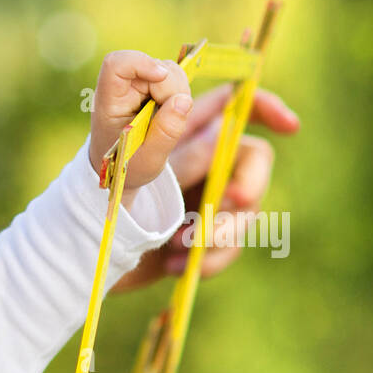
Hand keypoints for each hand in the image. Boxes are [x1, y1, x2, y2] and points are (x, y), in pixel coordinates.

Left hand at [87, 50, 194, 189]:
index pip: (117, 64)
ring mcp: (137, 85)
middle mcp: (121, 88)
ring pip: (168, 69)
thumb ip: (165, 133)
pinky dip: (180, 93)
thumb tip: (183, 101)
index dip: (141, 62)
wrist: (123, 168)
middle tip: (172, 116)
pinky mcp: (151, 86)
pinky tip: (172, 113)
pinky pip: (174, 78)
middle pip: (152, 65)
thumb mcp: (148, 159)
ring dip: (178, 91)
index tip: (161, 78)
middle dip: (171, 87)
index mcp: (109, 103)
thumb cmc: (128, 165)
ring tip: (170, 119)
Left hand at [110, 84, 299, 293]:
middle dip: (252, 183)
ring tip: (180, 246)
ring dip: (221, 232)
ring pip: (245, 209)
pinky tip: (170, 265)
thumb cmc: (100, 198)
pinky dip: (206, 260)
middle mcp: (203, 162)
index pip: (234, 106)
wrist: (83, 254)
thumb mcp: (135, 168)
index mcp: (185, 132)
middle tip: (235, 202)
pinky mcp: (203, 236)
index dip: (265, 107)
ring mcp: (206, 199)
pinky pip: (228, 248)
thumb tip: (216, 128)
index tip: (289, 126)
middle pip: (254, 158)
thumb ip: (177, 146)